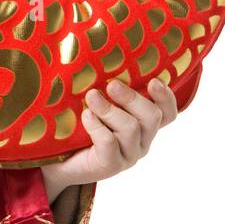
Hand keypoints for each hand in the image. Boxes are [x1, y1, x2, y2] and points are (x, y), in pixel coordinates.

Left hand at [40, 77, 179, 198]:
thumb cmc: (77, 130)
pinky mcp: (110, 166)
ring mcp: (127, 155)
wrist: (57, 163)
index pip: (167, 113)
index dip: (166, 97)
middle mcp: (141, 141)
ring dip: (110, 109)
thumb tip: (97, 57)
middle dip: (132, 98)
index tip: (154, 81)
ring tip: (91, 96)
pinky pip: (110, 143)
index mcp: (143, 126)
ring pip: (131, 128)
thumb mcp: (95, 107)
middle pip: (152, 117)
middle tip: (112, 85)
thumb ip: (105, 91)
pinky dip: (98, 127)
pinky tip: (86, 116)